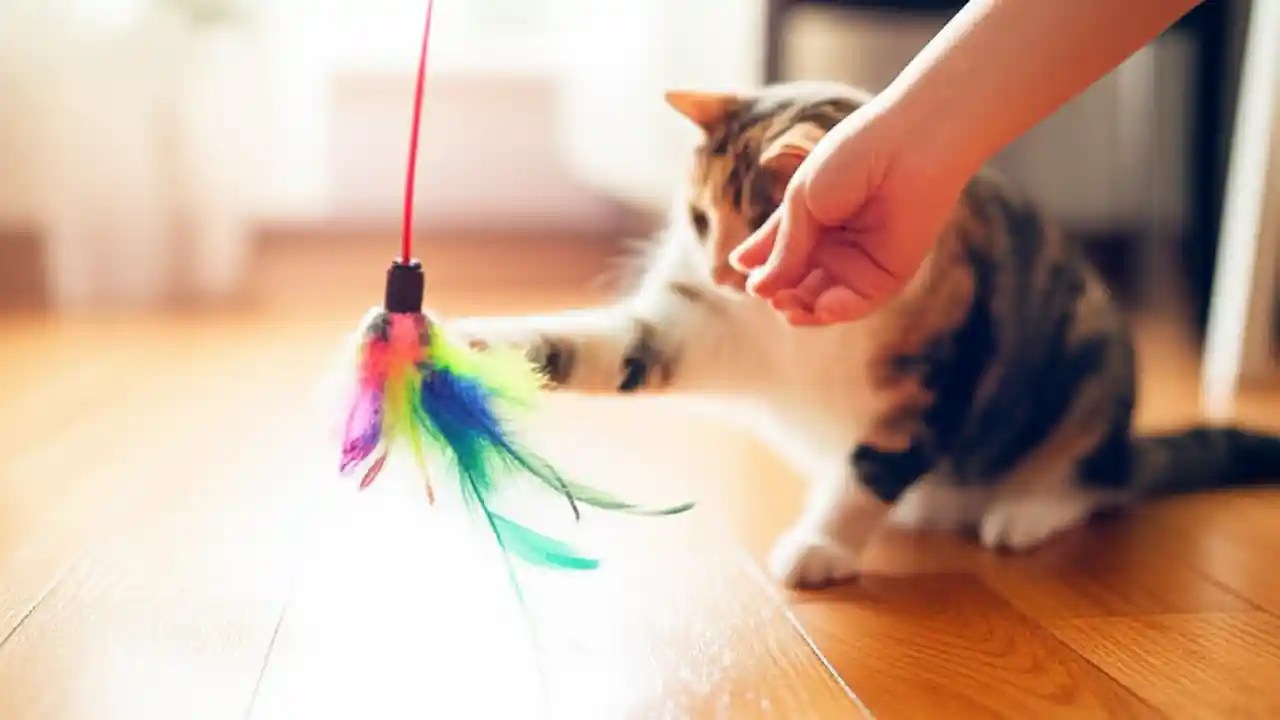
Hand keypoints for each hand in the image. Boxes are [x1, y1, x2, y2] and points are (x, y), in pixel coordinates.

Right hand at [730, 102, 967, 324]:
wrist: (911, 144)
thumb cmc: (852, 158)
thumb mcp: (802, 202)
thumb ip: (784, 248)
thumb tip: (754, 289)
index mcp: (812, 219)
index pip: (780, 255)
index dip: (762, 268)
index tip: (743, 271)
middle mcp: (835, 243)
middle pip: (800, 284)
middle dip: (782, 295)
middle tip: (768, 297)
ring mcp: (862, 260)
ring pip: (826, 300)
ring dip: (805, 311)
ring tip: (787, 308)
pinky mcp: (890, 272)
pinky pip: (860, 302)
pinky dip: (840, 310)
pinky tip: (823, 306)